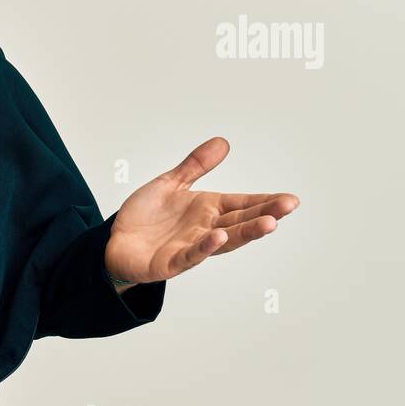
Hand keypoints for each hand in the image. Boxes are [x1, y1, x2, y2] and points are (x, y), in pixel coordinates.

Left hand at [104, 136, 298, 283]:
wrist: (114, 241)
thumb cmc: (145, 217)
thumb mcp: (170, 184)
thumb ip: (196, 166)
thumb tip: (223, 142)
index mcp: (207, 210)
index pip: (242, 204)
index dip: (265, 202)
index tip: (290, 199)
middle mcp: (204, 229)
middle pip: (240, 222)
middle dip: (264, 214)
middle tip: (288, 206)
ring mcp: (190, 247)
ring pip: (223, 241)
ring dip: (245, 233)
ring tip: (268, 223)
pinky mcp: (170, 263)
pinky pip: (190, 255)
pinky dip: (204, 247)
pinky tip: (219, 237)